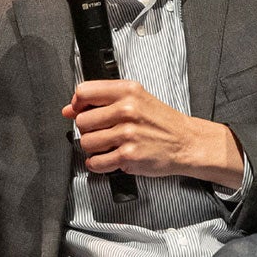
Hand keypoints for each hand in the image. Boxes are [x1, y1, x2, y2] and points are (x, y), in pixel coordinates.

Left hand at [63, 79, 243, 189]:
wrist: (187, 142)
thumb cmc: (162, 122)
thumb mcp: (136, 99)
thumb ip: (102, 100)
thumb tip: (69, 109)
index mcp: (127, 91)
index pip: (83, 92)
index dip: (78, 104)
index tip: (80, 111)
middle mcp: (127, 110)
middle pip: (81, 121)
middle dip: (88, 129)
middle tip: (103, 132)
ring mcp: (127, 133)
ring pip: (86, 142)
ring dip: (94, 148)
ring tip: (108, 146)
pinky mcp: (129, 155)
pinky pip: (96, 162)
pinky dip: (98, 164)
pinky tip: (108, 159)